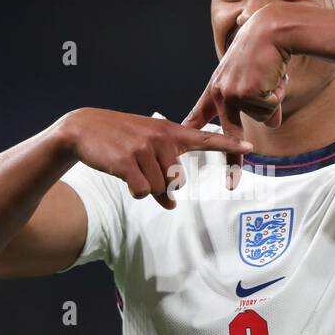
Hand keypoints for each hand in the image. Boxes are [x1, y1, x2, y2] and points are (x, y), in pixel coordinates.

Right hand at [57, 108, 252, 208]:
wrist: (83, 128)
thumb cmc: (120, 140)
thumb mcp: (145, 150)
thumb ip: (164, 172)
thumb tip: (173, 205)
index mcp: (170, 132)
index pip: (206, 139)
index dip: (230, 145)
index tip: (251, 147)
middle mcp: (162, 138)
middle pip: (176, 181)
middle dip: (159, 183)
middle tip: (139, 166)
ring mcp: (145, 149)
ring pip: (159, 189)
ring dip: (144, 186)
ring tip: (128, 166)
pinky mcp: (128, 162)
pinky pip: (143, 192)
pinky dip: (133, 190)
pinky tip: (121, 174)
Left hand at [182, 5, 291, 186]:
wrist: (270, 30)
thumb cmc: (263, 53)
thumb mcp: (252, 80)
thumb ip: (255, 104)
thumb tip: (271, 125)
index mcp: (216, 89)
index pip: (199, 117)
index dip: (189, 137)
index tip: (177, 154)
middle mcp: (221, 93)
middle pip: (229, 134)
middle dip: (233, 163)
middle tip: (232, 185)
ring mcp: (234, 92)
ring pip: (262, 116)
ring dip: (273, 100)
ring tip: (270, 75)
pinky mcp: (248, 91)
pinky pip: (272, 108)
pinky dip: (279, 94)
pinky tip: (274, 74)